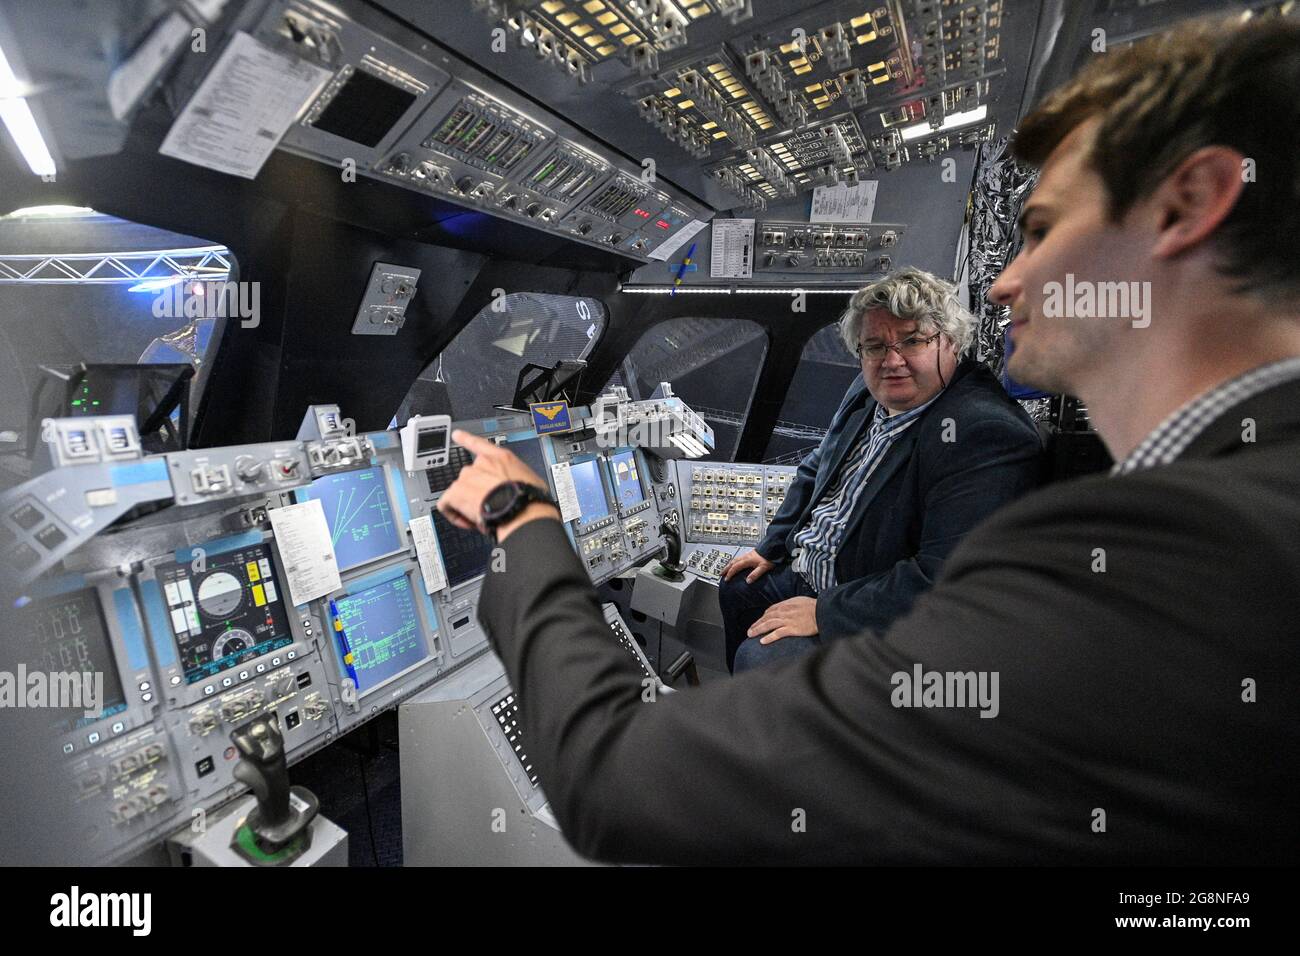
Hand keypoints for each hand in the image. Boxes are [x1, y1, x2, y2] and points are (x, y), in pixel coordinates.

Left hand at [436, 430, 558, 541]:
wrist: (522, 512)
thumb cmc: (531, 500)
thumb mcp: (531, 481)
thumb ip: (517, 479)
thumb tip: (518, 488)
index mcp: (502, 458)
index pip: (480, 444)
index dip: (466, 439)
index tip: (456, 435)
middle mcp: (483, 463)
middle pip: (470, 477)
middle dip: (475, 493)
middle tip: (486, 507)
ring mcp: (468, 476)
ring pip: (459, 492)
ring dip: (466, 504)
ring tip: (482, 517)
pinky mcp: (457, 491)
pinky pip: (446, 504)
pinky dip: (454, 515)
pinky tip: (468, 521)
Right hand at [722, 548, 775, 582]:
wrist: (773, 548)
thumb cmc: (769, 557)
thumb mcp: (763, 567)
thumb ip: (755, 574)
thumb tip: (748, 581)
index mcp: (747, 560)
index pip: (735, 567)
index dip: (730, 573)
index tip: (726, 579)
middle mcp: (745, 557)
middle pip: (732, 562)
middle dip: (726, 568)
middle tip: (721, 573)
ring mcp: (747, 555)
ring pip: (735, 559)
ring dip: (729, 564)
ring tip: (725, 568)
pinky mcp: (750, 554)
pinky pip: (738, 558)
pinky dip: (734, 561)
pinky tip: (736, 563)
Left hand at [748, 596, 817, 643]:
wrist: (823, 611)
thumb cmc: (814, 606)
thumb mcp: (800, 601)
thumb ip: (791, 605)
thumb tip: (786, 608)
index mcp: (786, 604)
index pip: (770, 610)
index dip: (763, 617)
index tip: (759, 622)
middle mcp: (784, 612)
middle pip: (766, 618)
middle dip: (756, 624)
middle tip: (749, 631)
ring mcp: (787, 620)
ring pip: (768, 625)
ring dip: (758, 630)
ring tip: (750, 635)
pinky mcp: (792, 629)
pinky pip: (777, 633)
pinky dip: (769, 637)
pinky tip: (762, 641)